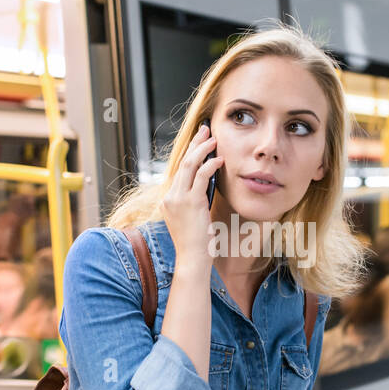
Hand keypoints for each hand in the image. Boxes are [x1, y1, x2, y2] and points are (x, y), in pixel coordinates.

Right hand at [160, 124, 222, 272]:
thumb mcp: (192, 218)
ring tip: (214, 139)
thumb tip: (208, 184)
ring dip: (203, 149)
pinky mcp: (191, 202)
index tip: (200, 141)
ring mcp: (178, 199)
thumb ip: (195, 201)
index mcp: (168, 200)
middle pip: (182, 162)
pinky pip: (201, 176)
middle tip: (206, 130)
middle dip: (195, 144)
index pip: (179, 170)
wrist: (192, 259)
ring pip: (189, 165)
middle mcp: (170, 196)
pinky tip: (220, 159)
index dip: (190, 153)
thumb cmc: (196, 243)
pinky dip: (211, 165)